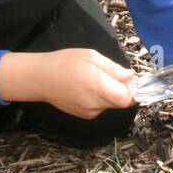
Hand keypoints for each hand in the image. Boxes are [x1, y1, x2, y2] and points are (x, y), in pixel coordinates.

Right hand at [0, 48, 134, 117]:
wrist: (40, 79)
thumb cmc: (64, 63)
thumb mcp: (90, 56)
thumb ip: (112, 68)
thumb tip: (130, 76)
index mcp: (96, 86)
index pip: (127, 97)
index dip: (132, 88)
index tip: (128, 78)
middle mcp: (94, 103)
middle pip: (121, 102)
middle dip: (122, 89)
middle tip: (112, 75)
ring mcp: (89, 112)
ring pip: (112, 104)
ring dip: (111, 93)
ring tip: (95, 79)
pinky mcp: (85, 115)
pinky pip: (102, 107)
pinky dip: (101, 98)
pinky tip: (89, 88)